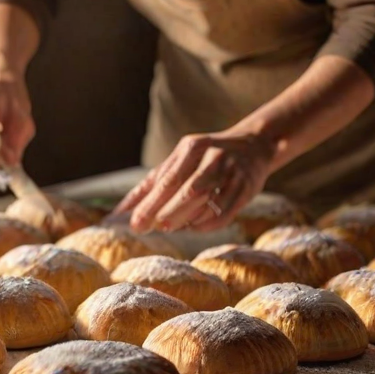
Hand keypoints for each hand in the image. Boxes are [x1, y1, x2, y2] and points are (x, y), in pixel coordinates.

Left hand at [114, 130, 275, 232]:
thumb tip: (121, 211)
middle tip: (154, 227)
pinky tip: (193, 227)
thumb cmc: (205, 157)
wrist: (253, 146)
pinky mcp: (247, 188)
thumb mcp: (179, 160)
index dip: (151, 204)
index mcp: (193, 147)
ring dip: (185, 218)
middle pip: (188, 190)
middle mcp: (214, 157)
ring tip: (170, 227)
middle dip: (168, 212)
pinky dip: (206, 224)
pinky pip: (225, 212)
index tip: (136, 223)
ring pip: (207, 201)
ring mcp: (233, 172)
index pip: (168, 179)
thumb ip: (152, 184)